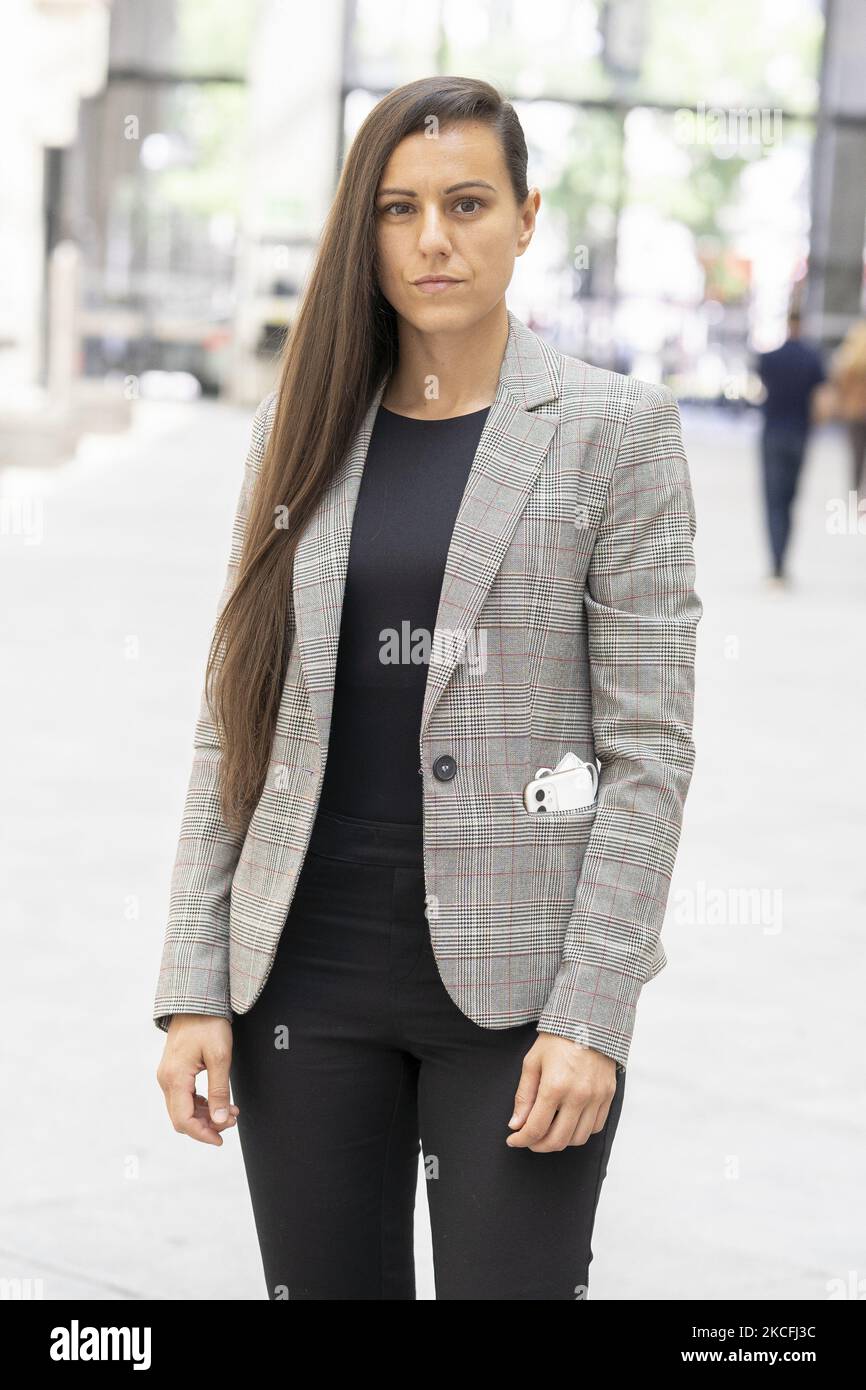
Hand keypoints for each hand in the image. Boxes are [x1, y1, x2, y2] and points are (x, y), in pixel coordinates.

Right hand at [156, 1014, 239, 1145]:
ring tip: (231, 1111)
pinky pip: (183, 1097)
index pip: (183, 1120)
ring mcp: (168, 1075)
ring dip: (205, 1115)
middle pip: (181, 1117)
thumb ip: (219, 1091)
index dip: (202, 1134)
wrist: (196, 1001)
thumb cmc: (208, 1024)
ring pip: (182, 1109)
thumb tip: (220, 1121)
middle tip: (232, 1121)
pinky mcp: (173, 1071)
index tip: (221, 1139)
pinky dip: (200, 1104)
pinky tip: (218, 1102)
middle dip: (206, 1125)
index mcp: (175, 1078)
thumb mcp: (220, 1057)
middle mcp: (166, 1079)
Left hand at [506, 1033, 616, 1150]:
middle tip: (529, 1140)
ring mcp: (597, 1097)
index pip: (536, 1128)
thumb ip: (524, 1096)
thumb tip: (516, 1124)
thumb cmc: (557, 1038)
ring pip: (578, 1138)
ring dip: (560, 1141)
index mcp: (555, 1086)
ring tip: (548, 1132)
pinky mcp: (609, 1096)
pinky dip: (580, 1132)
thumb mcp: (532, 1062)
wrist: (588, 1021)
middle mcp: (578, 1095)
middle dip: (539, 1145)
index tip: (513, 1140)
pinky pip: (595, 1127)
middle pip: (558, 1140)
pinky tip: (568, 1123)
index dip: (521, 1139)